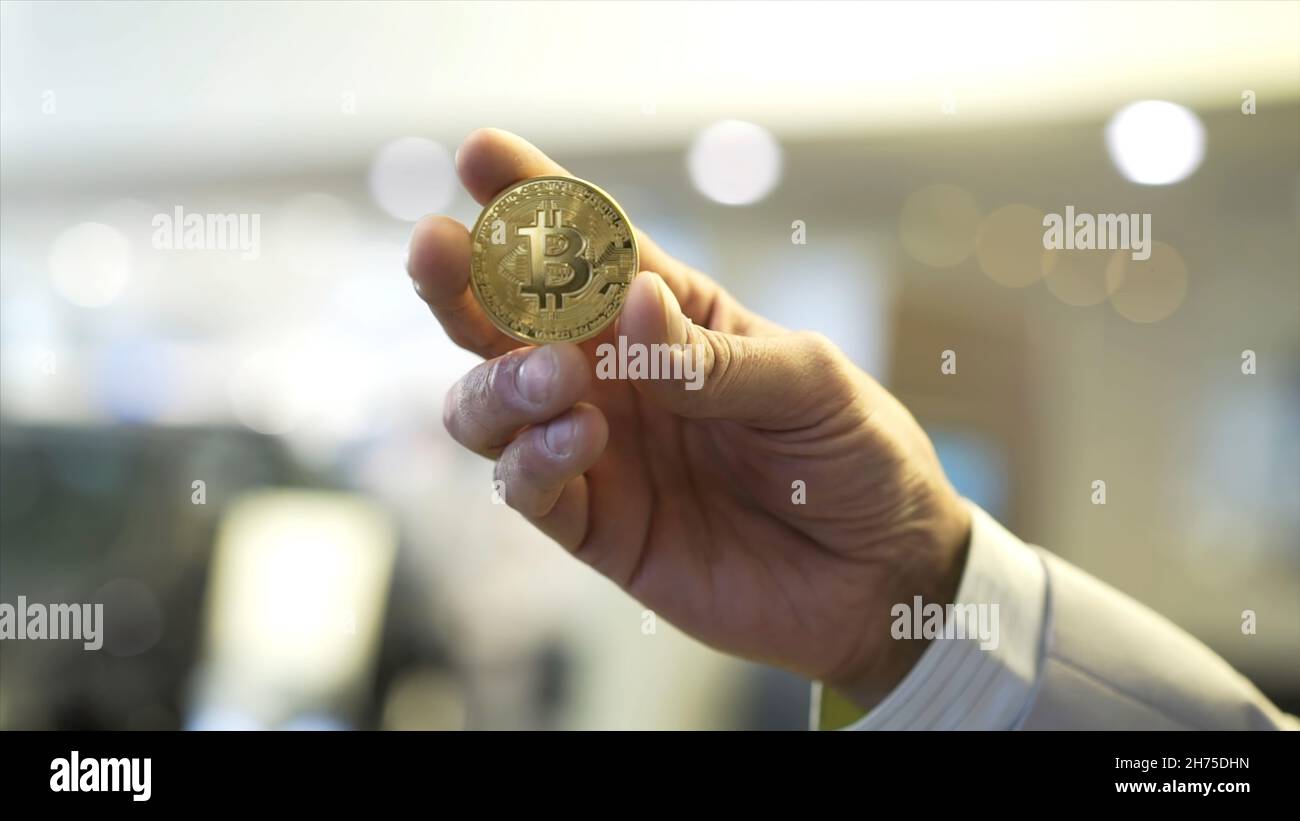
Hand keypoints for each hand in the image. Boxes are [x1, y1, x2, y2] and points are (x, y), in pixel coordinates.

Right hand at [407, 128, 971, 707]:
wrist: (879, 574)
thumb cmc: (853, 455)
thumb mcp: (807, 385)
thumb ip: (712, 354)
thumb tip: (629, 300)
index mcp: (668, 315)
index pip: (588, 244)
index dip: (530, 197)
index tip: (481, 154)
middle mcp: (614, 375)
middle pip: (503, 318)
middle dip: (461, 278)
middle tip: (437, 248)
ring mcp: (595, 451)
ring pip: (488, 402)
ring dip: (502, 379)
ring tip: (561, 376)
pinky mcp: (594, 525)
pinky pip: (524, 487)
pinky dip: (532, 458)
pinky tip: (581, 437)